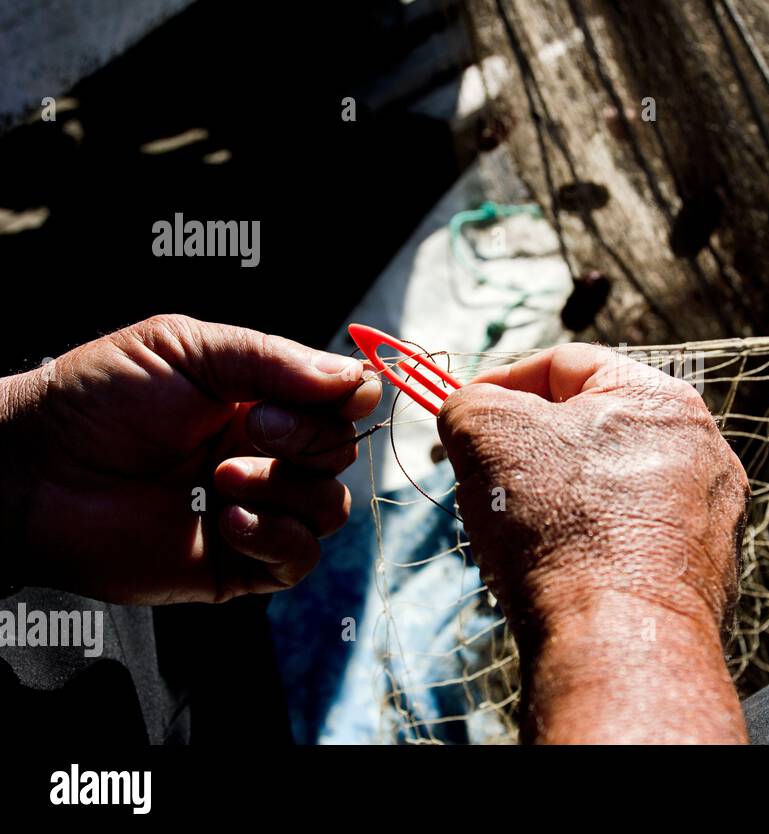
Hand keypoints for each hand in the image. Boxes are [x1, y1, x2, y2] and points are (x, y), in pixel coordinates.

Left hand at [0, 315, 380, 604]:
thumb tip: (360, 379)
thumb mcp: (190, 349)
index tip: (317, 396)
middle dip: (305, 440)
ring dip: (286, 490)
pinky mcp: (239, 564)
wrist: (37, 470)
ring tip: (220, 480)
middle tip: (250, 431)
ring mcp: (257, 510)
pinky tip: (228, 521)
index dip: (344, 400)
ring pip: (331, 508)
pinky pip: (301, 560)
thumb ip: (277, 359)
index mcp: (264, 399)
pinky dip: (278, 539)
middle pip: (342, 453)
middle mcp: (268, 455)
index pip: (345, 402)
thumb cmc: (102, 397)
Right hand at [437, 343, 748, 742]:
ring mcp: (712, 514)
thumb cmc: (560, 526)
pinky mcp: (705, 572)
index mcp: (661, 397)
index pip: (566, 364)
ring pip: (613, 485)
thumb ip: (471, 403)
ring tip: (520, 531)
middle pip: (593, 428)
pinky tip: (562, 570)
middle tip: (484, 477)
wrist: (621, 642)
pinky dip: (594, 544)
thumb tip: (469, 410)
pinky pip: (634, 539)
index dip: (501, 382)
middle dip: (530, 447)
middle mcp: (704, 448)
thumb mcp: (487, 433)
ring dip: (560, 498)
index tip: (462, 415)